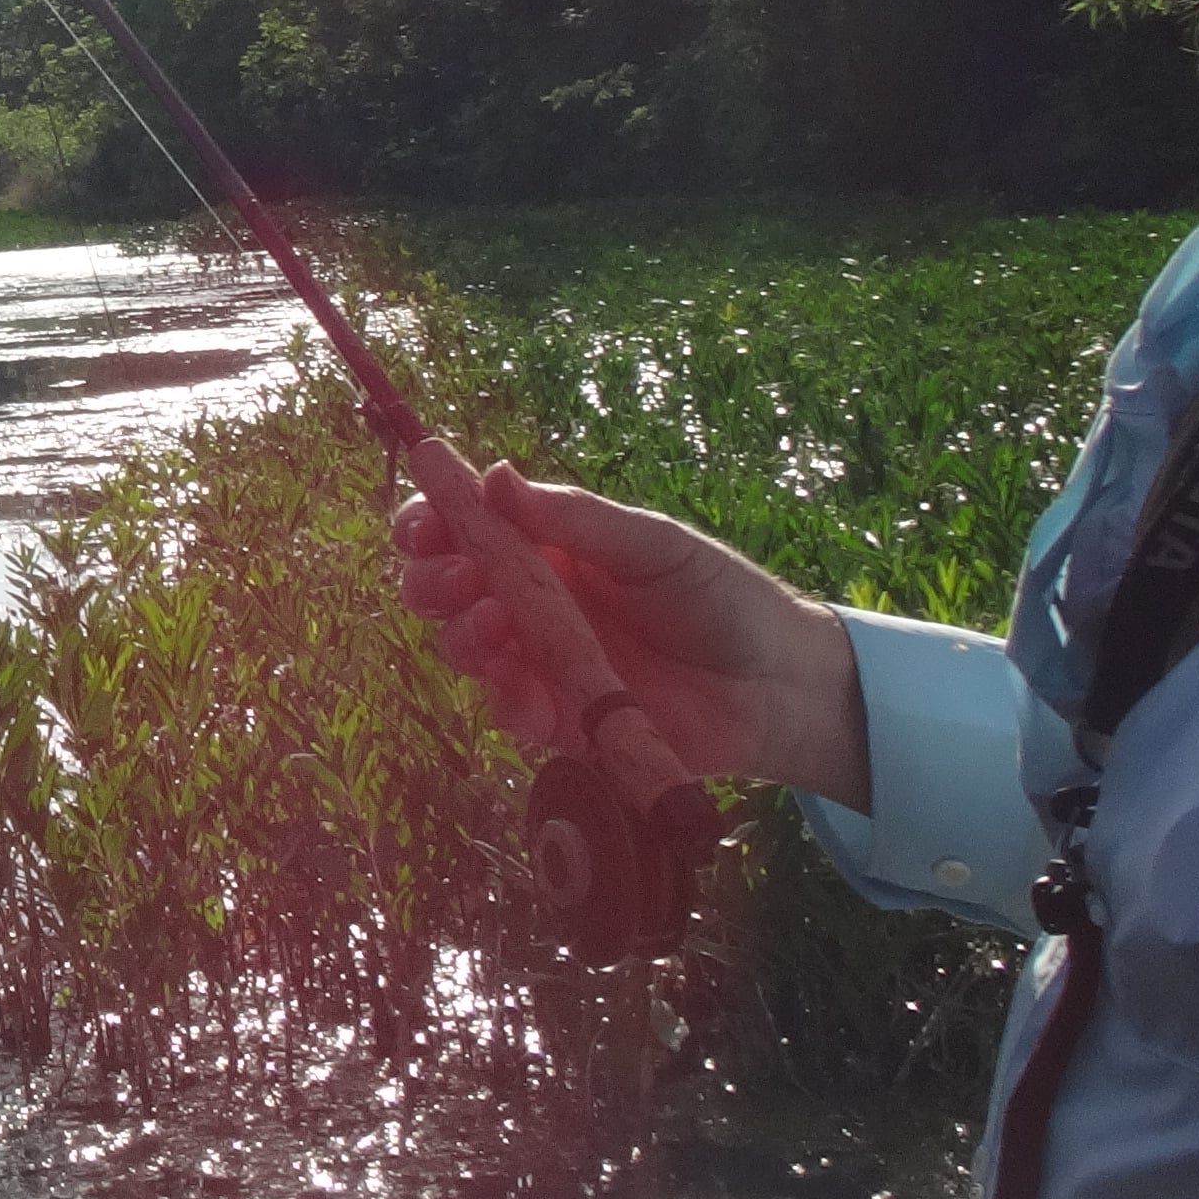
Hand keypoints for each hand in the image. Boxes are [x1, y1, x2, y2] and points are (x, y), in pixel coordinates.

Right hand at [389, 452, 872, 811]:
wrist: (777, 684)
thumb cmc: (720, 598)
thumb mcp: (653, 543)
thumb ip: (575, 517)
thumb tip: (495, 477)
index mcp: (548, 548)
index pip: (466, 528)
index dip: (430, 522)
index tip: (422, 524)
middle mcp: (533, 604)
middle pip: (447, 590)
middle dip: (430, 581)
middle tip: (455, 580)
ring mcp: (543, 664)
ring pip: (466, 650)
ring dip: (461, 637)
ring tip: (494, 628)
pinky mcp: (562, 721)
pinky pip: (509, 713)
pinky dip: (503, 700)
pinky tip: (521, 689)